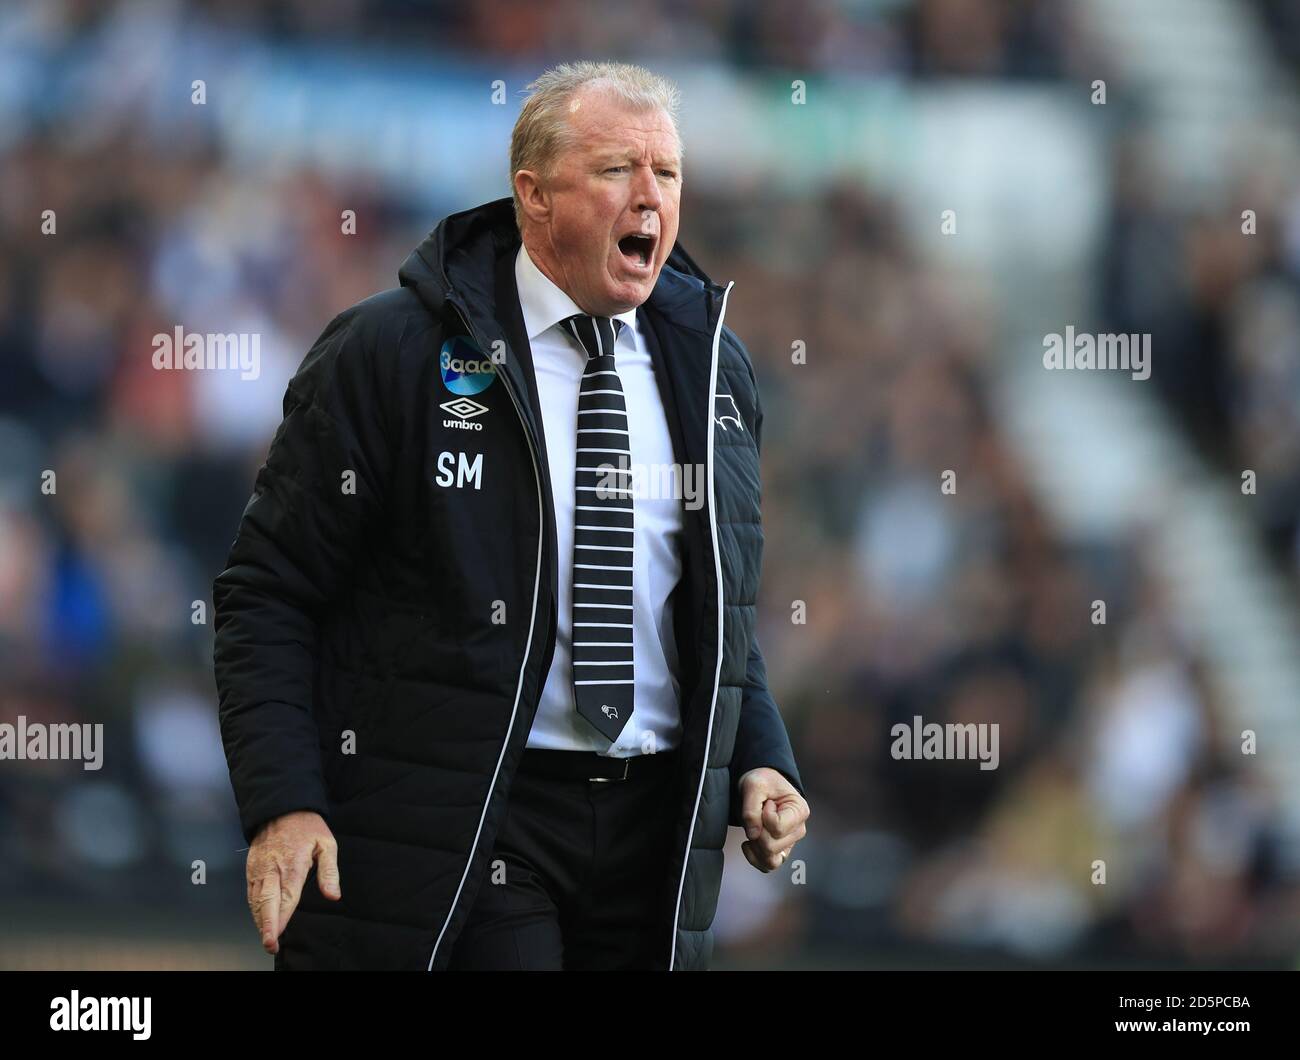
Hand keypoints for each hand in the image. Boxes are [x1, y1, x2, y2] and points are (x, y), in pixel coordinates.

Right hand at [246, 810, 340, 954]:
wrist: (281, 807)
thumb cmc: (307, 826)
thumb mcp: (326, 844)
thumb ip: (329, 872)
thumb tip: (333, 895)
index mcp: (292, 865)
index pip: (286, 898)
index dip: (281, 919)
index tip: (277, 937)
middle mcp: (272, 869)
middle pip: (266, 903)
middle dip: (267, 926)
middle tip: (269, 945)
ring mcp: (259, 868)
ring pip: (255, 900)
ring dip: (259, 920)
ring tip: (266, 937)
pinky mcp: (251, 867)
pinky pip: (250, 892)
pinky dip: (253, 908)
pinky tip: (259, 918)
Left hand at [737, 767, 808, 872]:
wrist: (761, 786)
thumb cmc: (762, 782)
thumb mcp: (754, 785)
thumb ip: (751, 809)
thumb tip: (753, 835)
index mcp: (799, 811)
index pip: (777, 827)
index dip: (763, 817)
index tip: (765, 803)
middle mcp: (798, 830)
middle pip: (772, 846)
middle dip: (756, 832)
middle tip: (756, 815)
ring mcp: (790, 843)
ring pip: (770, 860)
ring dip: (755, 847)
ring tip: (753, 828)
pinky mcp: (780, 851)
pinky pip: (767, 866)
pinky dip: (754, 858)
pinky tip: (747, 843)